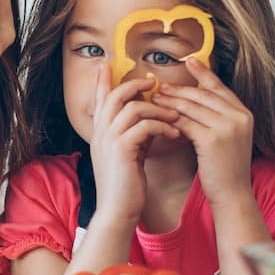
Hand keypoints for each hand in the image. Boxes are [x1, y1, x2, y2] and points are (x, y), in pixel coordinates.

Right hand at [88, 69, 180, 229]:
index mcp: (100, 133)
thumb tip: (147, 119)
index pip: (99, 99)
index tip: (108, 64)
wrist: (118, 211)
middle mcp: (100, 133)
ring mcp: (109, 140)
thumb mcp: (127, 154)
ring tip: (175, 116)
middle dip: (135, 85)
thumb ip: (132, 135)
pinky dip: (162, 126)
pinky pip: (144, 126)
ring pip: (133, 108)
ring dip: (158, 109)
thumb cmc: (126, 185)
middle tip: (153, 82)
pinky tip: (175, 133)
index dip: (103, 80)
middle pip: (115, 95)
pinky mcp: (122, 149)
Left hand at [155, 58, 253, 207]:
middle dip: (179, 88)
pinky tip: (158, 117)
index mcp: (244, 113)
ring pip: (192, 107)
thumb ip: (218, 118)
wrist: (232, 194)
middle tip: (159, 85)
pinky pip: (185, 123)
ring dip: (170, 101)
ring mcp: (228, 127)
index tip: (189, 60)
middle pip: (202, 95)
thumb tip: (195, 100)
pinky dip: (170, 119)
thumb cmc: (225, 168)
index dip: (203, 73)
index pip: (219, 87)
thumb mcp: (228, 138)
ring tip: (154, 98)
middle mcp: (239, 117)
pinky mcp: (212, 139)